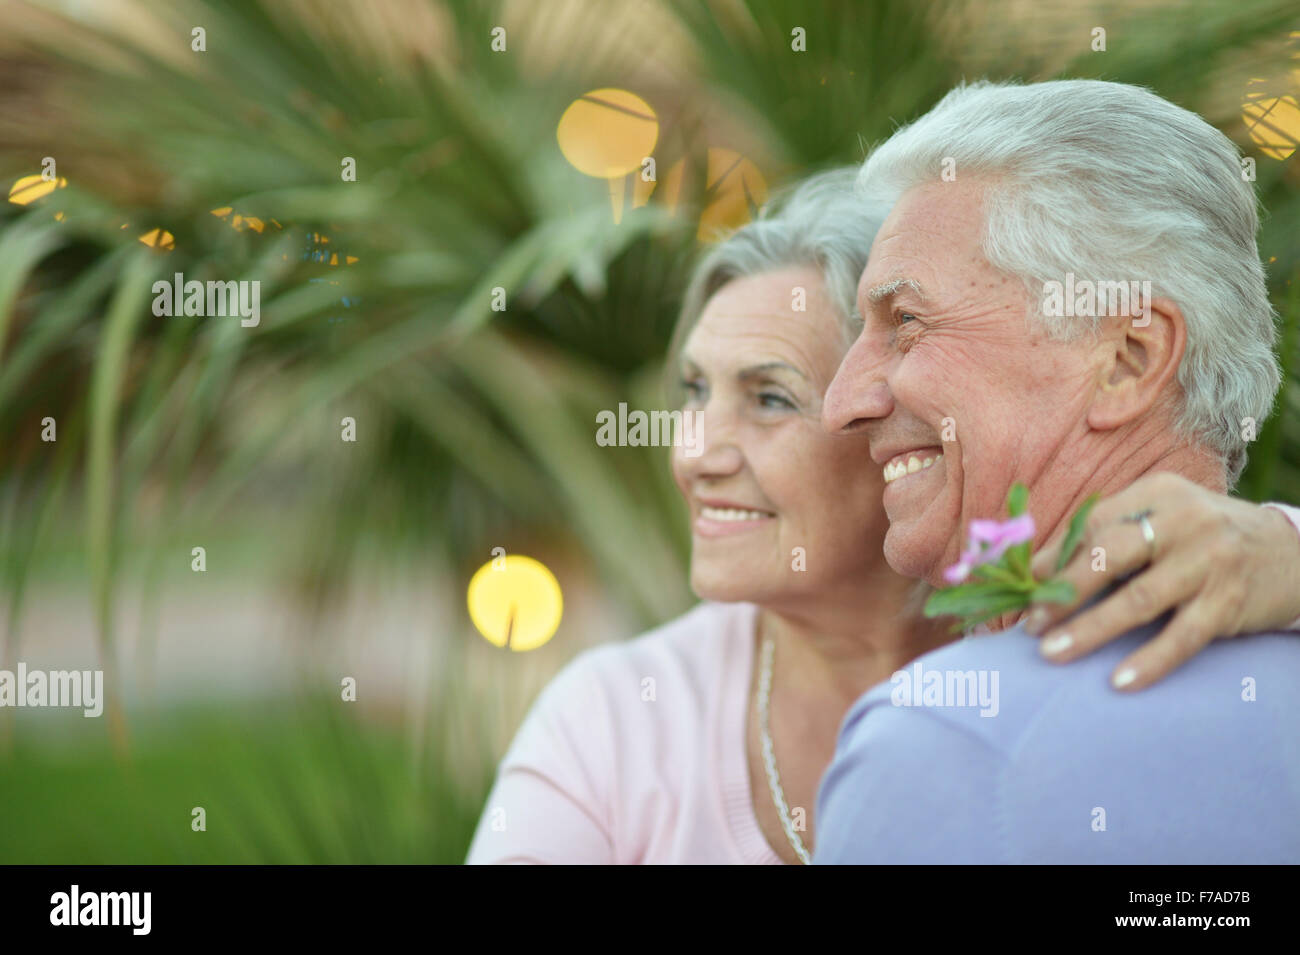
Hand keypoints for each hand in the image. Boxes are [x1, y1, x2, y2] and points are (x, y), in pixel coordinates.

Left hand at [1023, 472, 1299, 690]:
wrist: (1294, 555)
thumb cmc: (1206, 540)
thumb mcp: (1164, 520)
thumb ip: (1111, 536)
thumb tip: (1040, 571)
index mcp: (1156, 495)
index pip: (1092, 525)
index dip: (1052, 559)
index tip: (1019, 589)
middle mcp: (1182, 520)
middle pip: (1109, 555)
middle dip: (1063, 592)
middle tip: (1029, 624)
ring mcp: (1209, 561)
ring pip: (1139, 600)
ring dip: (1091, 629)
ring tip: (1053, 653)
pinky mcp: (1230, 601)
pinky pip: (1182, 637)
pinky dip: (1150, 661)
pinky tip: (1119, 681)